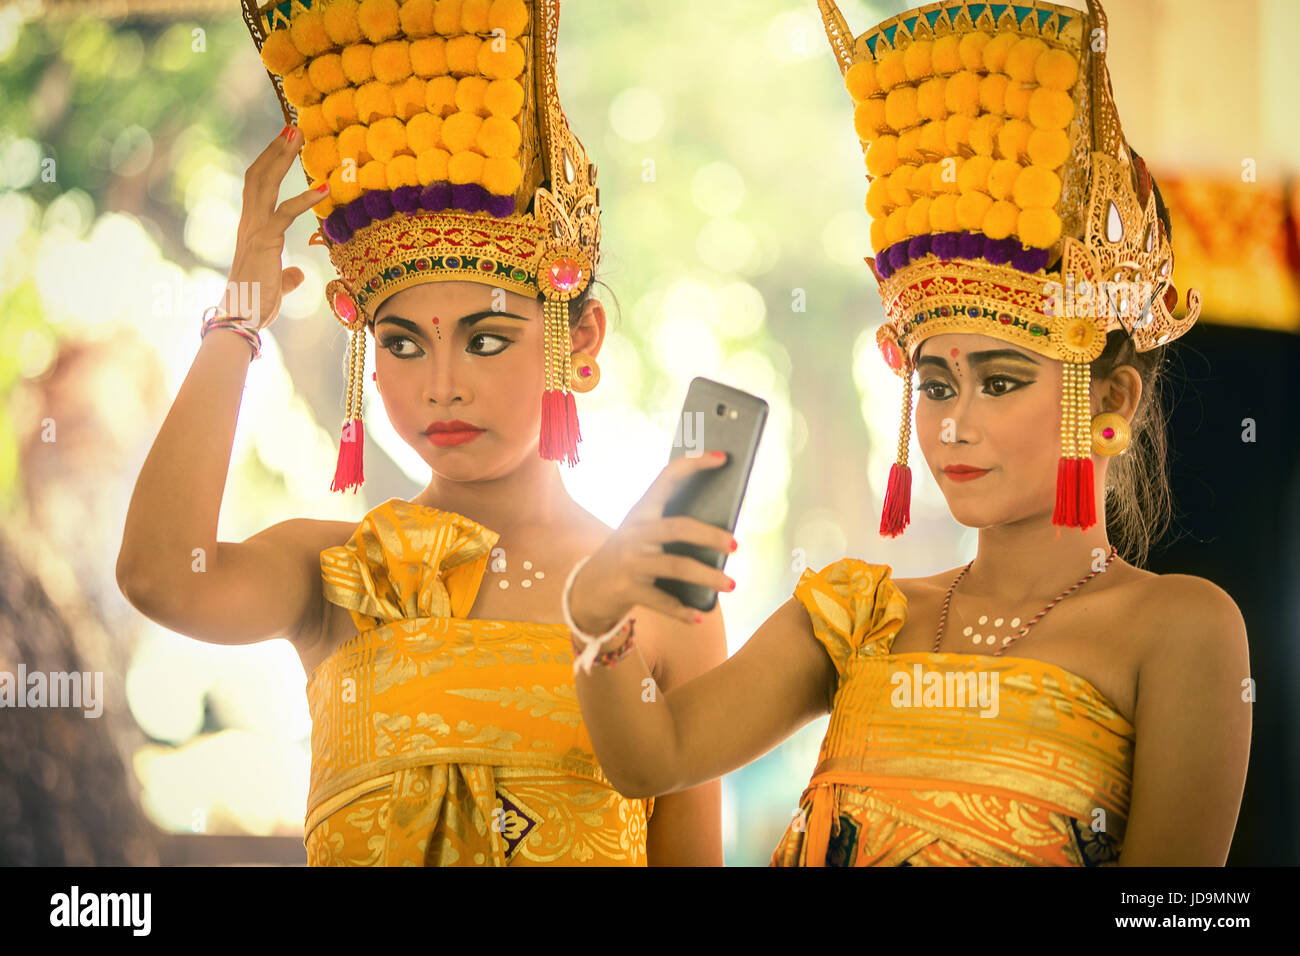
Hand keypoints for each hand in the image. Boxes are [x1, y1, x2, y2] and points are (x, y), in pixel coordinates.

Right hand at [220, 126, 323, 328]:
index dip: (268, 162)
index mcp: (251, 228)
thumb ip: (285, 275)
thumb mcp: (275, 285)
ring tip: (298, 137)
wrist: (241, 317)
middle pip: (258, 175)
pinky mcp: (265, 241)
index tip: (283, 143)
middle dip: (274, 150)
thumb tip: (295, 274)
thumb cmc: (255, 303)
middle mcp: (249, 223)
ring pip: (265, 184)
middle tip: (292, 127)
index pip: (257, 186)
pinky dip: (305, 199)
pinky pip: (285, 214)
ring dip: (282, 158)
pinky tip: (324, 189)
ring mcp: (254, 229)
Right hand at [569, 450, 737, 633]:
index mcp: (641, 512)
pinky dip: (684, 611)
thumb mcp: (641, 536)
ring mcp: (630, 561)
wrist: (587, 590)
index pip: (667, 478)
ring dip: (707, 576)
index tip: (723, 458)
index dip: (694, 464)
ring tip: (731, 584)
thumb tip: (721, 532)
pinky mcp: (627, 588)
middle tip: (735, 545)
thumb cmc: (627, 558)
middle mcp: (635, 532)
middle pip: (679, 527)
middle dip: (711, 535)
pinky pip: (663, 601)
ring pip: (676, 566)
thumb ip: (669, 528)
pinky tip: (699, 616)